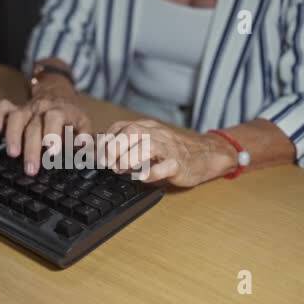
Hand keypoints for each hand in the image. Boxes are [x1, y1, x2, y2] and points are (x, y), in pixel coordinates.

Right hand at [0, 79, 90, 175]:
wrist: (58, 91)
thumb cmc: (71, 114)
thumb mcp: (84, 122)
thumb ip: (85, 136)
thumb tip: (82, 146)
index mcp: (60, 110)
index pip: (54, 119)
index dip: (52, 134)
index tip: (52, 152)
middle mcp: (42, 108)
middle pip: (34, 126)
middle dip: (32, 149)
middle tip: (31, 169)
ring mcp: (27, 108)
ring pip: (17, 118)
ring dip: (12, 135)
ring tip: (12, 153)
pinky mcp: (15, 108)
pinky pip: (3, 108)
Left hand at [101, 119, 236, 186]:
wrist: (207, 154)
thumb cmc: (174, 151)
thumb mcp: (149, 142)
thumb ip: (128, 145)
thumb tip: (101, 153)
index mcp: (147, 128)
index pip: (121, 127)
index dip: (106, 140)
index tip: (96, 155)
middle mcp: (157, 134)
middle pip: (132, 132)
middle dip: (114, 147)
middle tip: (106, 164)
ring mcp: (169, 148)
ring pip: (147, 146)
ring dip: (130, 158)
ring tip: (120, 169)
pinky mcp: (179, 163)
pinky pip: (166, 165)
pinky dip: (152, 171)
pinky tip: (142, 177)